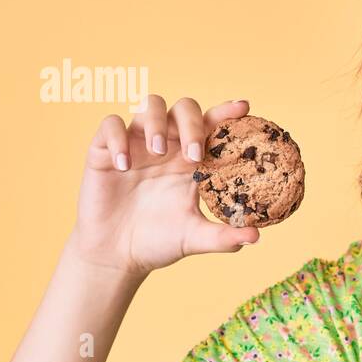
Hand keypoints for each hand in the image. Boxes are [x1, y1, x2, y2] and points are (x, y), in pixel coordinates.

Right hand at [68, 95, 259, 277]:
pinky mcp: (105, 151)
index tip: (243, 107)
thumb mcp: (194, 238)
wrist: (117, 255)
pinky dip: (118, 138)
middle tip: (193, 154)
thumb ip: (224, 237)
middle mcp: (167, 145)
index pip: (211, 125)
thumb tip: (256, 237)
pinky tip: (123, 166)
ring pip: (150, 106)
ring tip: (157, 151)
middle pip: (184, 109)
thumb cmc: (159, 242)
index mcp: (192, 160)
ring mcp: (136, 144)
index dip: (226, 112)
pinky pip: (110, 125)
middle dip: (192, 123)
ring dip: (158, 123)